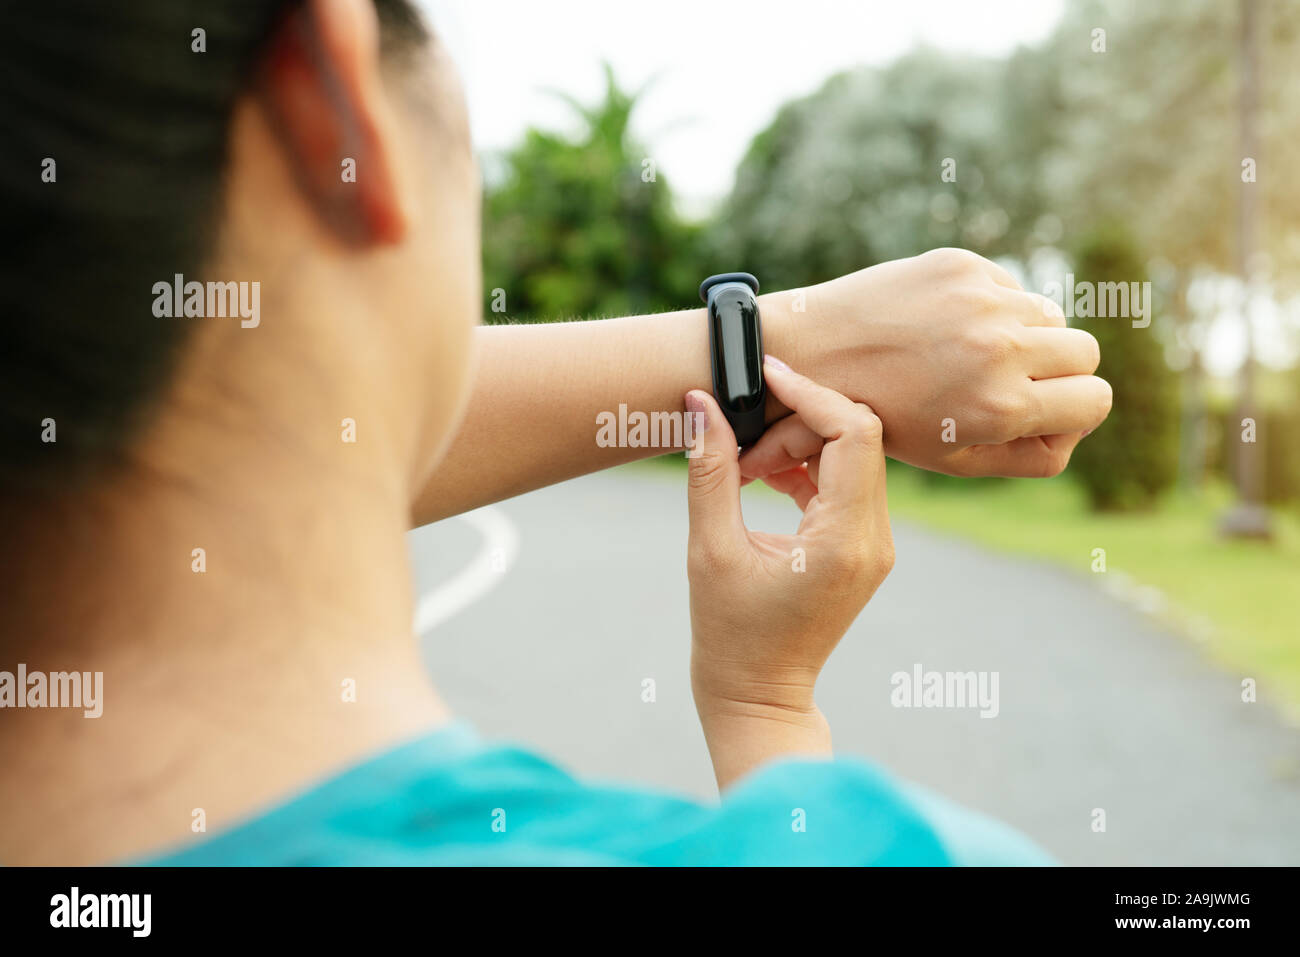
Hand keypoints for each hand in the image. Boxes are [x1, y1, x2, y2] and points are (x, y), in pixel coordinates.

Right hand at [685, 356, 891, 785]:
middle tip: (741, 448)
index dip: (810, 393)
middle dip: (797, 422)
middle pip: (857, 436)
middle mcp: (875, 539)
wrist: (759, 695)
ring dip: (800, 444)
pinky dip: (807, 467)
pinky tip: (762, 479)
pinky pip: (847, 481)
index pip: (853, 432)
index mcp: (845, 541)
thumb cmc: (729, 633)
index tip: (764, 377)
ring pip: (854, 454)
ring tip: (746, 470)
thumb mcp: (709, 548)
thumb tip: (700, 403)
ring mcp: (875, 544)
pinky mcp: (863, 546)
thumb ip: (709, 469)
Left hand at [772, 247, 1111, 476]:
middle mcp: (1002, 349)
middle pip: (1086, 354)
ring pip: (1051, 315)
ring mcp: (984, 300)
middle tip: (1016, 382)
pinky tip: (944, 324)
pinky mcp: (963, 264)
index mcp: (1001, 406)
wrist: (811, 352)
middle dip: (1060, 372)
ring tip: (974, 354)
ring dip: (1027, 336)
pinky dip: (991, 306)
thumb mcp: (952, 458)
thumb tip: (1075, 427)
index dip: (1074, 411)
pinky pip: (1009, 286)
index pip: (1095, 402)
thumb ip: (1027, 454)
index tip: (1042, 411)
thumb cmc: (881, 416)